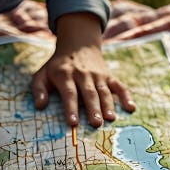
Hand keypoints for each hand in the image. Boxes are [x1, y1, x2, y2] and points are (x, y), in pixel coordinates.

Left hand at [32, 13, 134, 127]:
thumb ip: (38, 90)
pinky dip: (126, 95)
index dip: (71, 108)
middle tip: (96, 124)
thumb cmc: (57, 67)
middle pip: (89, 93)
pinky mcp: (108, 76)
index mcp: (65, 75)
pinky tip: (131, 107)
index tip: (73, 123)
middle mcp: (83, 75)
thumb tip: (40, 106)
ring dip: (108, 105)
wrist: (77, 45)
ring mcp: (98, 75)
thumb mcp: (42, 74)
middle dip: (93, 109)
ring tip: (110, 119)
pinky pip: (119, 85)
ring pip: (104, 91)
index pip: (69, 93)